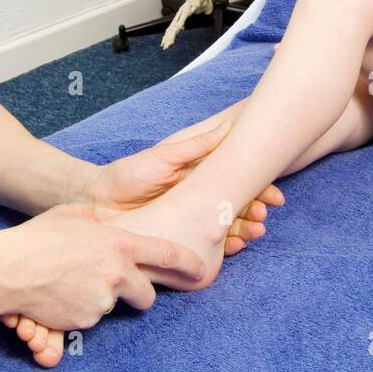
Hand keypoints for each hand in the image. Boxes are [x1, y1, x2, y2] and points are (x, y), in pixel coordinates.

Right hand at [0, 203, 205, 367]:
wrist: (8, 270)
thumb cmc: (38, 237)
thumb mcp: (73, 215)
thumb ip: (97, 221)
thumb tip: (102, 223)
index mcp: (119, 244)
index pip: (167, 255)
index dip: (188, 265)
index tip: (201, 270)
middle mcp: (117, 274)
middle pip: (146, 295)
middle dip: (138, 294)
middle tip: (118, 285)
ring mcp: (101, 300)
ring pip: (114, 305)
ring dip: (101, 298)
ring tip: (73, 283)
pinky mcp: (85, 321)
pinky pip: (91, 318)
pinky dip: (81, 310)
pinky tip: (62, 295)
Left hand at [85, 120, 284, 255]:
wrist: (97, 203)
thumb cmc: (128, 175)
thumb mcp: (164, 157)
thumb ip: (197, 146)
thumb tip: (229, 125)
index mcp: (198, 176)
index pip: (236, 182)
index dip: (259, 189)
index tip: (275, 196)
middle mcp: (198, 198)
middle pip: (236, 206)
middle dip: (256, 212)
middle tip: (264, 217)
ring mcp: (191, 220)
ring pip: (226, 226)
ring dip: (244, 230)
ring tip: (254, 233)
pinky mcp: (181, 239)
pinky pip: (209, 244)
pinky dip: (225, 246)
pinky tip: (236, 246)